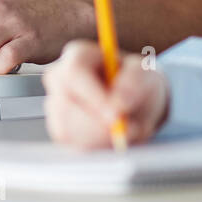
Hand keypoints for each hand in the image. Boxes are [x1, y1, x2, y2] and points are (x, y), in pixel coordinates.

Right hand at [42, 41, 169, 148]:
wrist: (137, 103)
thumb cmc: (138, 81)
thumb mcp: (145, 73)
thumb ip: (135, 81)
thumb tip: (119, 104)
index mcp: (78, 55)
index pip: (74, 73)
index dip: (92, 96)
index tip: (116, 115)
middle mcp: (59, 78)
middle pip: (65, 104)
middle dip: (97, 124)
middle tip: (125, 131)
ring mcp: (55, 105)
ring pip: (69, 129)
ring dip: (101, 137)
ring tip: (127, 128)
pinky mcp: (60, 131)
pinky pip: (74, 145)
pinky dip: (99, 146)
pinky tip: (114, 135)